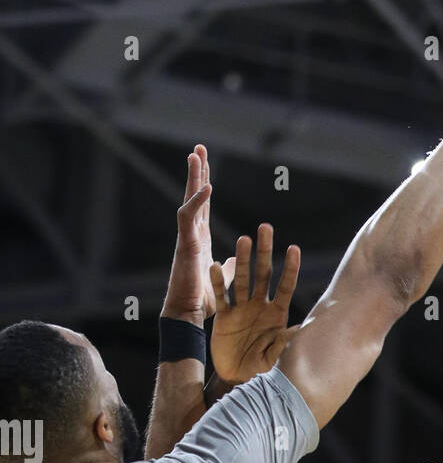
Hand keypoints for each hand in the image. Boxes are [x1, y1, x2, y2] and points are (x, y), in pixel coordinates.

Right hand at [162, 145, 235, 324]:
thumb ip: (229, 267)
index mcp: (200, 239)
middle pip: (194, 196)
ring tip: (196, 155)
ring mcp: (187, 238)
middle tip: (199, 148)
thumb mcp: (223, 279)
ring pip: (189, 200)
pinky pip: (189, 218)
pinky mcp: (185, 246)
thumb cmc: (201, 301)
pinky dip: (197, 202)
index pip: (203, 206)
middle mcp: (192, 234)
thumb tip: (236, 259)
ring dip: (193, 178)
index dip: (204, 185)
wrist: (188, 314)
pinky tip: (207, 187)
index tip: (206, 165)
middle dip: (197, 172)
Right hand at [210, 224, 299, 383]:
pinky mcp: (225, 318)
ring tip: (243, 239)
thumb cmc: (266, 370)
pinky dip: (218, 284)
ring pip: (242, 280)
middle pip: (263, 274)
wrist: (242, 382)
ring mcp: (242, 310)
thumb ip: (290, 340)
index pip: (285, 286)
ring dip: (242, 260)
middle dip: (264, 251)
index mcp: (277, 314)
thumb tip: (306, 326)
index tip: (293, 248)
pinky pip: (222, 298)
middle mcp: (260, 307)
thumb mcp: (281, 355)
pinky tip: (215, 266)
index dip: (289, 268)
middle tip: (265, 227)